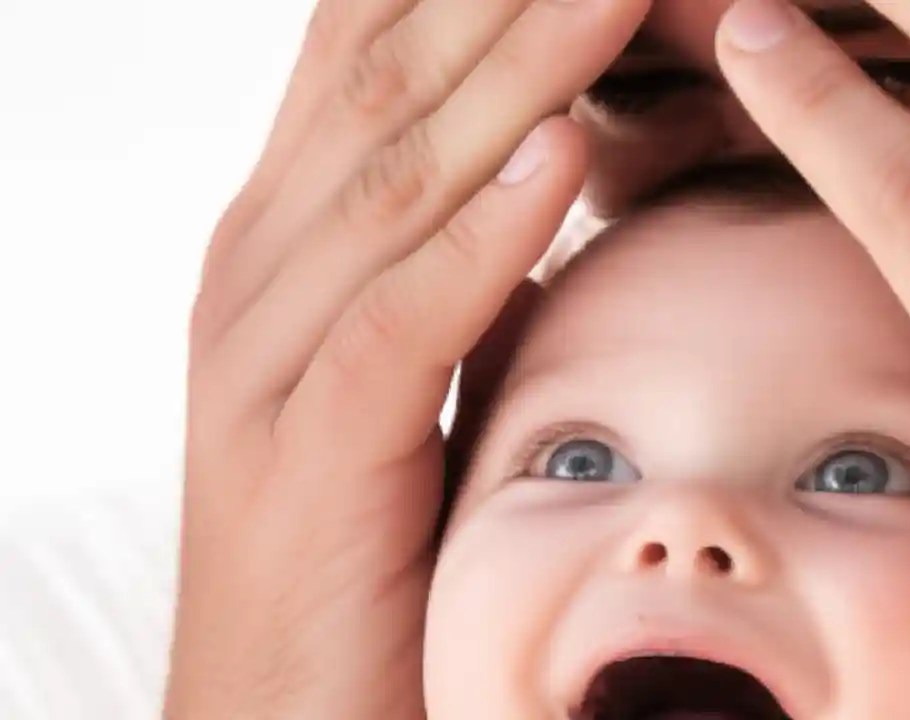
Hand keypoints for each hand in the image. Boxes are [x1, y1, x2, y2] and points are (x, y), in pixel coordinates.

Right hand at [167, 0, 647, 715]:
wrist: (278, 704)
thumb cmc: (367, 523)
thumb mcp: (414, 356)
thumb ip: (461, 253)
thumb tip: (562, 163)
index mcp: (296, 227)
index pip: (378, 46)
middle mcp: (267, 261)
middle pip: (392, 77)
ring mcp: (270, 354)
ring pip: (399, 178)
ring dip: (521, 71)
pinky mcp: (309, 454)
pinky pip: (400, 324)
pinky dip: (481, 238)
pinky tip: (561, 160)